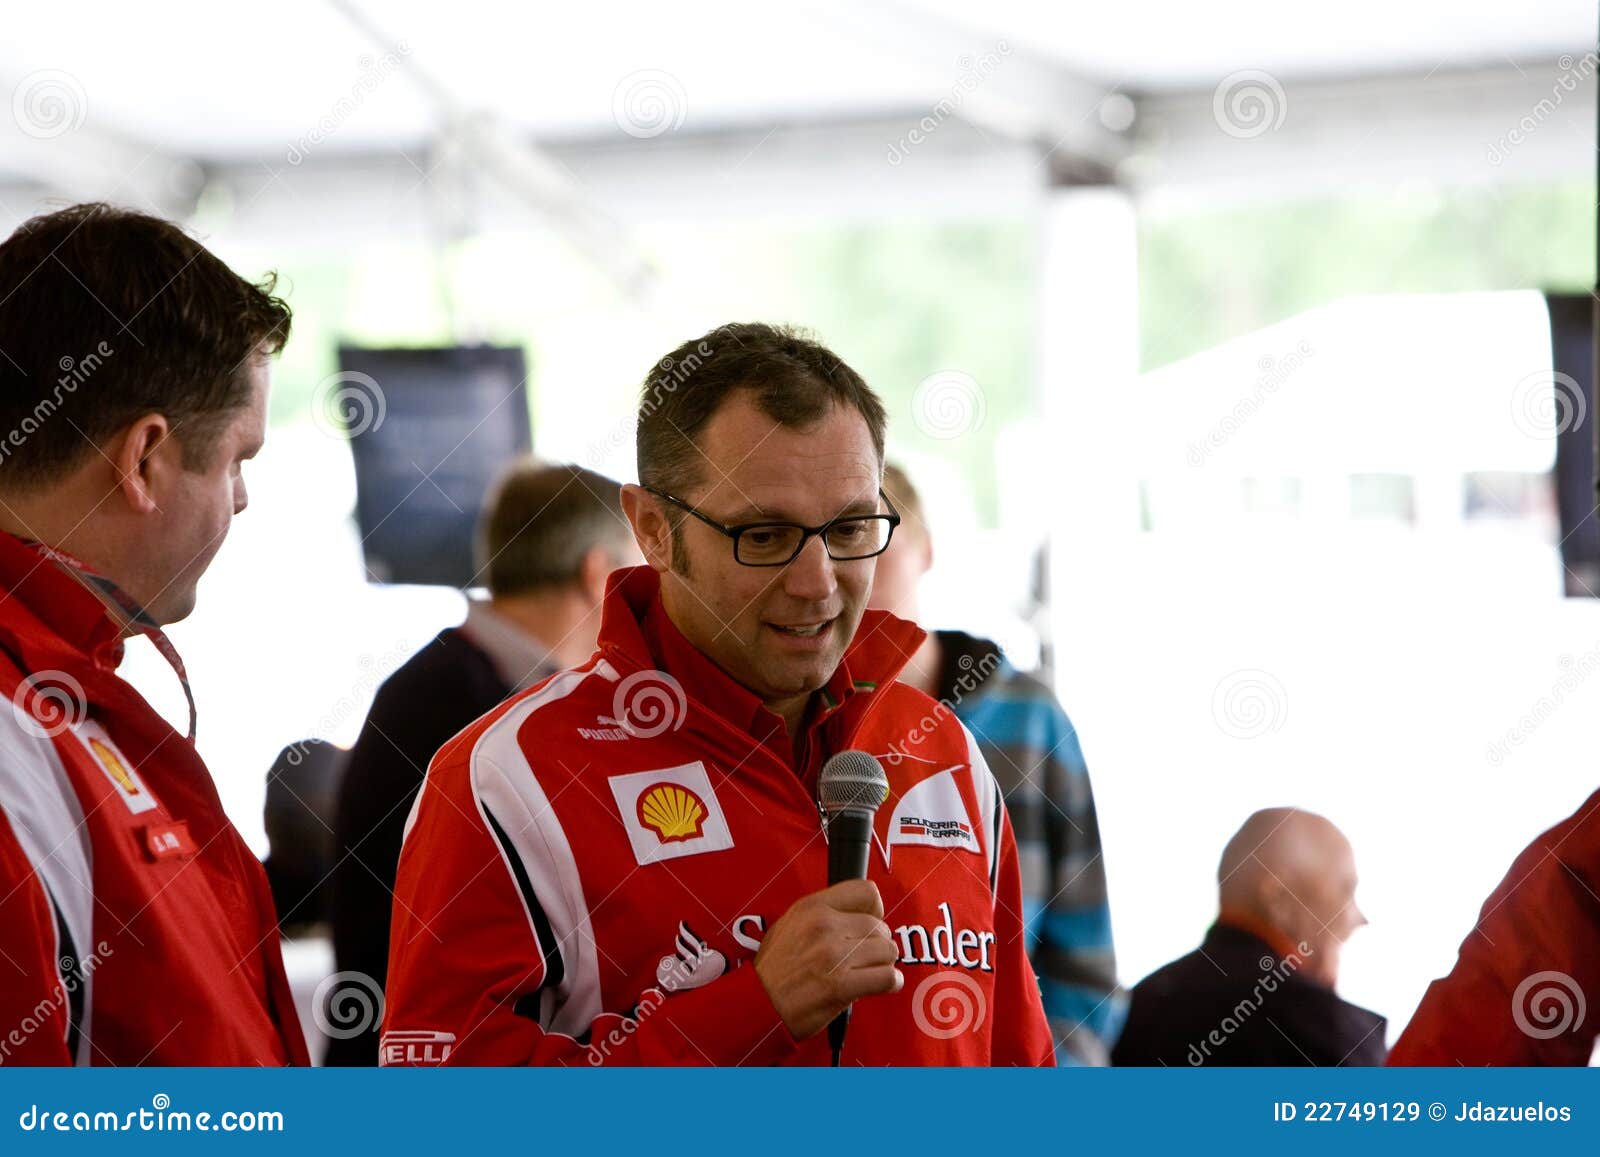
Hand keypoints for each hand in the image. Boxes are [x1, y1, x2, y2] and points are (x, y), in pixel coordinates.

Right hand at [753, 879, 903, 1038]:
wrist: (756, 1004)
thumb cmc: (772, 969)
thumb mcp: (788, 924)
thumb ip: (821, 913)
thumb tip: (856, 913)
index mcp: (812, 907)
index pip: (866, 892)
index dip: (874, 909)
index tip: (871, 921)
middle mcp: (824, 926)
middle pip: (880, 926)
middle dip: (878, 943)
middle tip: (866, 956)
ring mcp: (834, 956)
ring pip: (887, 951)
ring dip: (884, 963)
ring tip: (871, 971)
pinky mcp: (841, 986)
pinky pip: (887, 978)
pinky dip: (890, 982)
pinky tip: (880, 985)